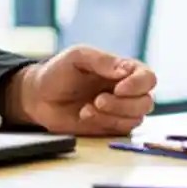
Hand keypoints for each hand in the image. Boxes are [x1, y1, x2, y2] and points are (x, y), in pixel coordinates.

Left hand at [2, 45, 156, 135]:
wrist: (38, 97)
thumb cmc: (58, 72)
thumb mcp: (78, 56)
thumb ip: (102, 60)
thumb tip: (124, 71)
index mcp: (124, 70)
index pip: (148, 78)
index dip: (138, 85)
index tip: (118, 88)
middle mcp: (127, 91)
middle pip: (147, 102)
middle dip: (123, 104)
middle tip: (98, 100)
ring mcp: (119, 111)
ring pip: (136, 119)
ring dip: (113, 115)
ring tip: (88, 108)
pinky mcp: (109, 127)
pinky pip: (121, 131)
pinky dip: (105, 124)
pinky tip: (86, 115)